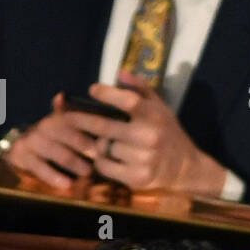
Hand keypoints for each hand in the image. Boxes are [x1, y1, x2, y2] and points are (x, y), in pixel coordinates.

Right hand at [2, 95, 97, 190]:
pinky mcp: (22, 157)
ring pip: (55, 151)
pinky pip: (40, 168)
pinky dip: (54, 176)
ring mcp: (31, 142)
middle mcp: (43, 126)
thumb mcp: (59, 126)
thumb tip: (63, 97)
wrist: (16, 149)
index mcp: (56, 117)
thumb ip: (71, 116)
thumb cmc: (48, 140)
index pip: (74, 119)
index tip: (105, 138)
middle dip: (84, 145)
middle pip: (66, 134)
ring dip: (73, 162)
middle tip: (99, 157)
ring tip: (87, 173)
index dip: (90, 127)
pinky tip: (67, 184)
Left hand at [65, 74, 228, 195]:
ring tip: (102, 141)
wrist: (182, 167)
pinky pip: (104, 166)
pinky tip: (106, 156)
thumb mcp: (159, 107)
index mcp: (155, 115)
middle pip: (105, 127)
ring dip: (96, 144)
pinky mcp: (135, 177)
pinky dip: (100, 161)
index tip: (91, 89)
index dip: (107, 94)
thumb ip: (140, 89)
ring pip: (103, 148)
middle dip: (82, 120)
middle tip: (66, 116)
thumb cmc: (166, 132)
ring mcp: (142, 158)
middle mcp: (149, 136)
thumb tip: (119, 72)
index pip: (128, 101)